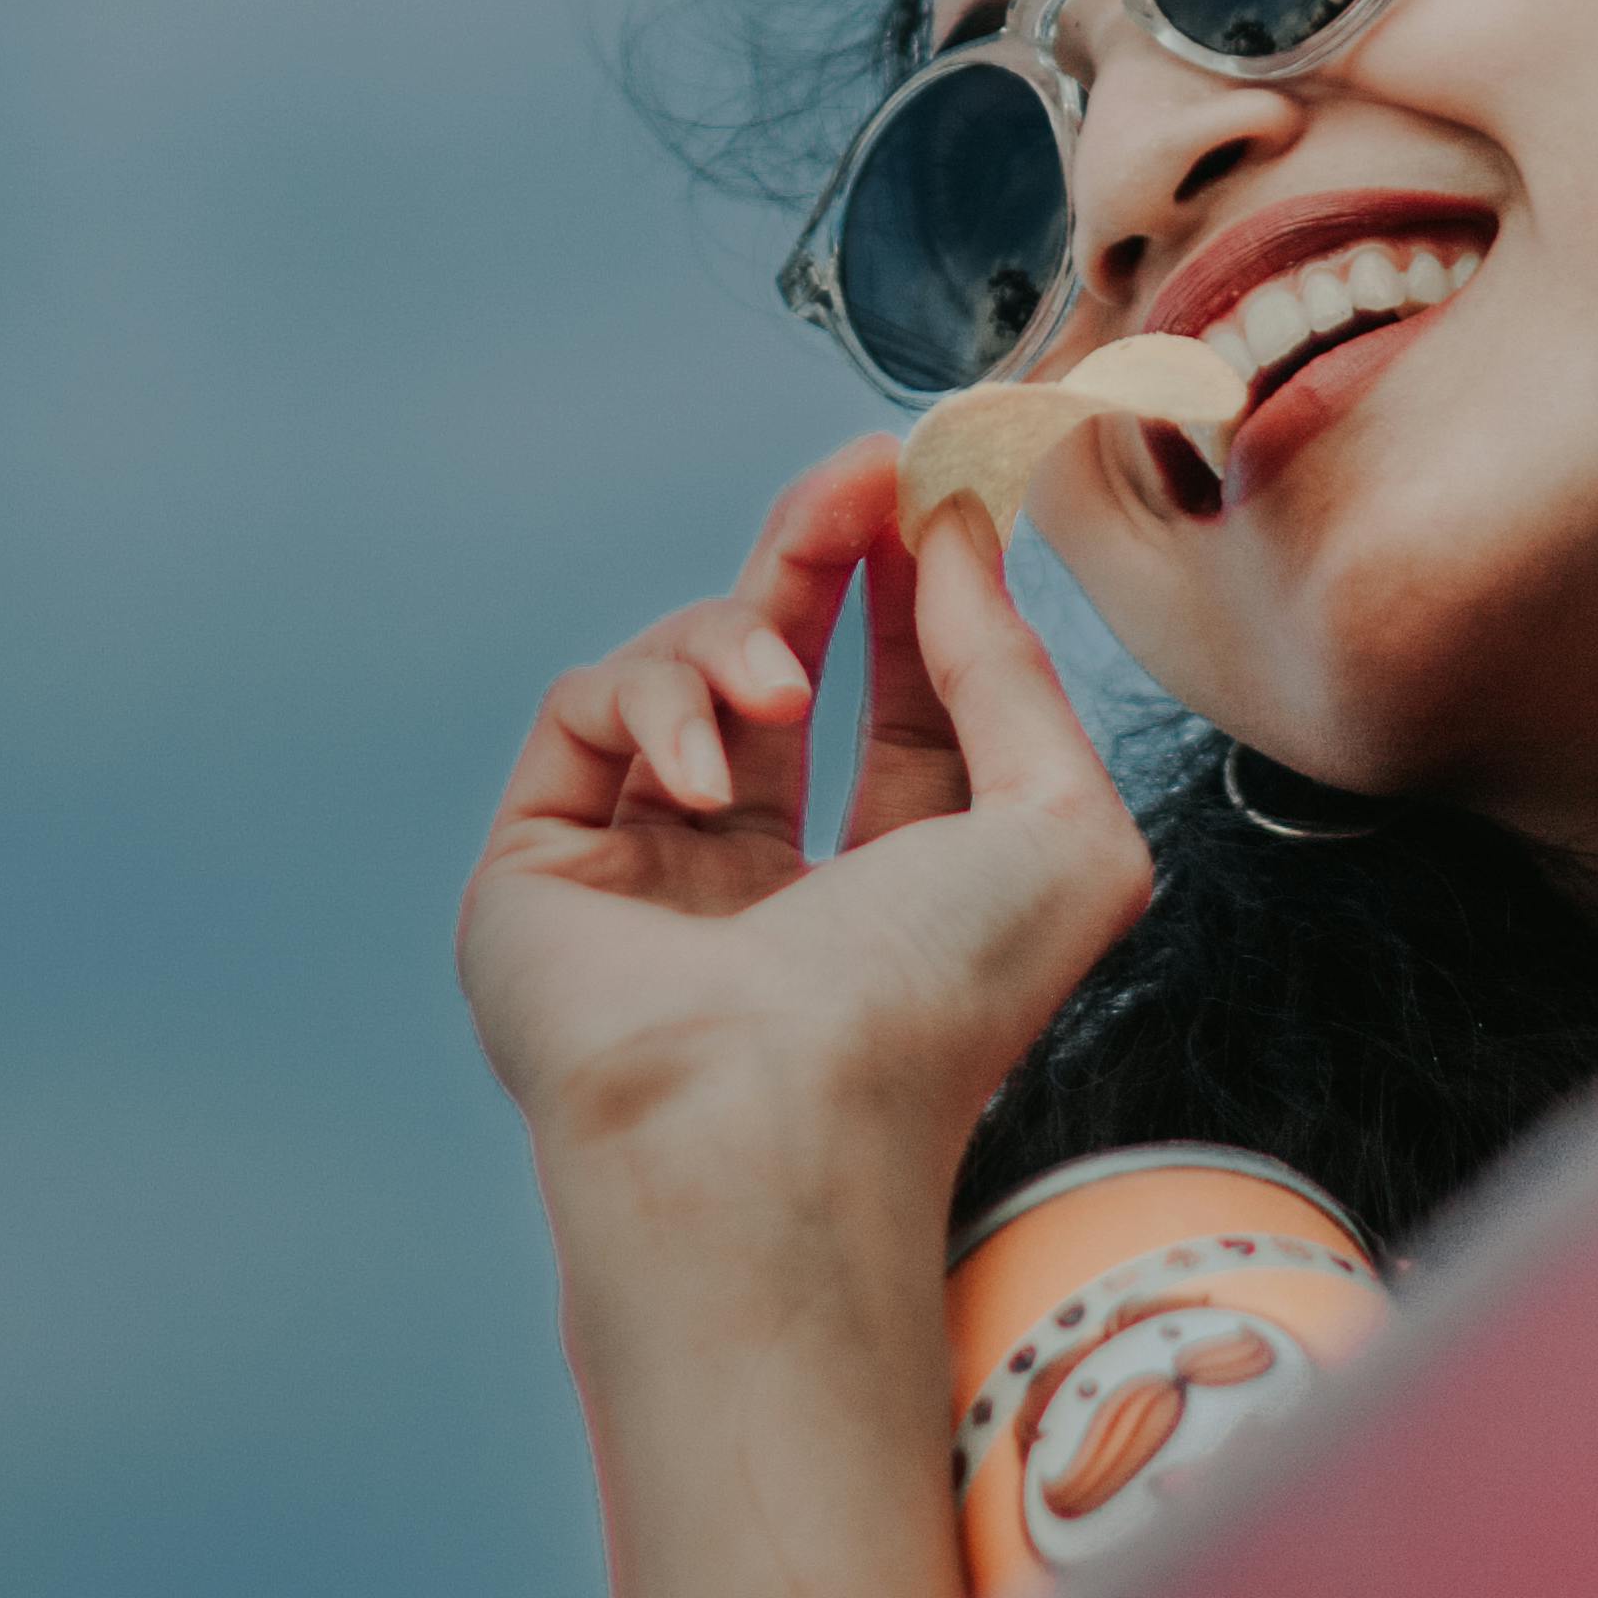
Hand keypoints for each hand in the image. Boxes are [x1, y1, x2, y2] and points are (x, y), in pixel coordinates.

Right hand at [458, 438, 1153, 1215]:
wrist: (773, 1124)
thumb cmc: (932, 1007)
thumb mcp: (1060, 830)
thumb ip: (1014, 672)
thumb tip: (956, 541)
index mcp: (886, 903)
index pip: (893, 719)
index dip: (910, 601)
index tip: (928, 494)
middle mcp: (760, 893)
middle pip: (776, 669)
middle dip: (817, 559)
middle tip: (856, 474)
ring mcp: (642, 879)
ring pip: (676, 674)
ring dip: (740, 640)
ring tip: (776, 695)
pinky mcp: (538, 866)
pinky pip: (582, 710)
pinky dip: (648, 701)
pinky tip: (699, 770)